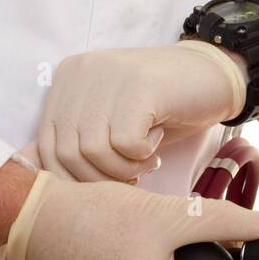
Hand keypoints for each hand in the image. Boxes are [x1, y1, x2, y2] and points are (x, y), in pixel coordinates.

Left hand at [38, 43, 245, 182]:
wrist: (214, 75)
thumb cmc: (160, 108)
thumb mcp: (109, 120)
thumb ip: (77, 140)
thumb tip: (44, 188)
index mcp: (67, 78)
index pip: (45, 146)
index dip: (74, 179)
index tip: (106, 181)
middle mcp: (82, 71)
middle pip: (67, 152)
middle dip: (99, 179)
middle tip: (130, 175)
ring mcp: (110, 74)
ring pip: (93, 152)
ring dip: (124, 169)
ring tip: (145, 158)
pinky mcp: (140, 85)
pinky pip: (125, 144)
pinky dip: (143, 155)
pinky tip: (158, 137)